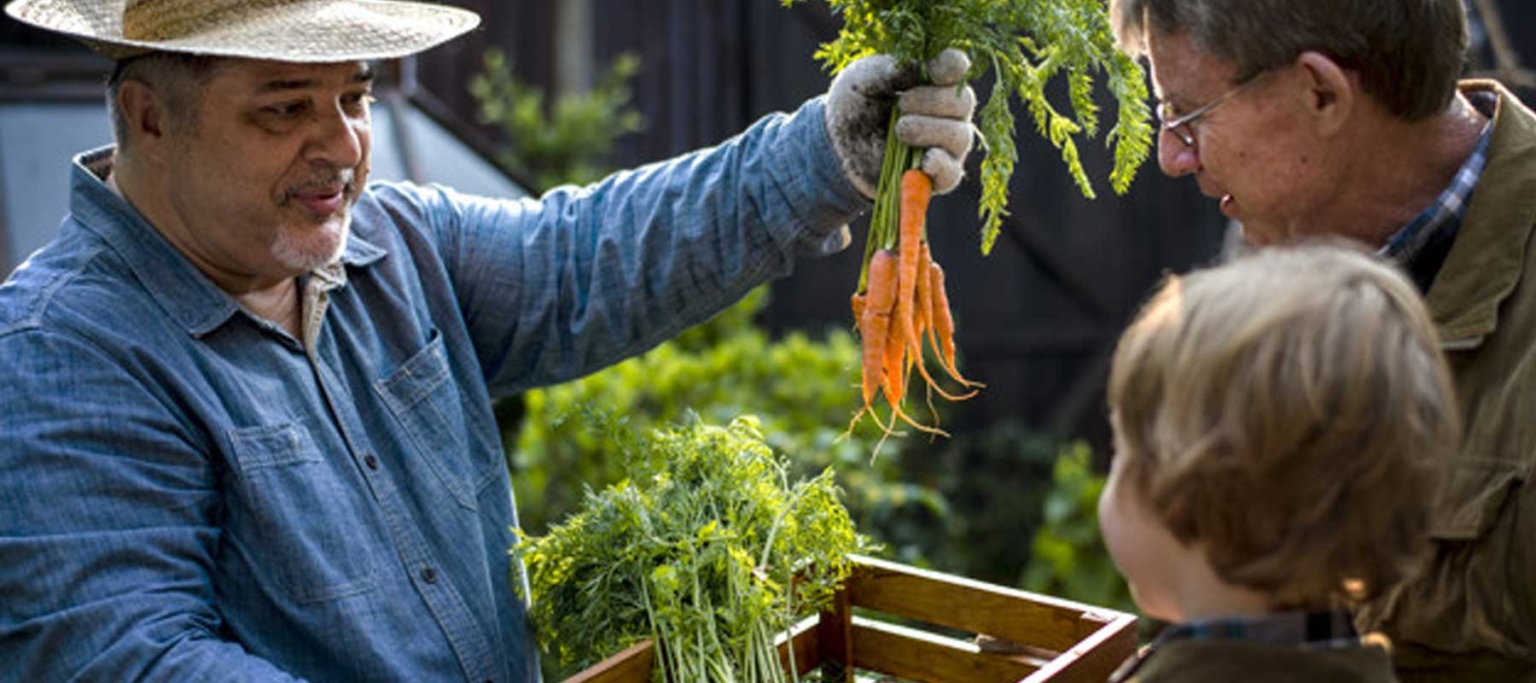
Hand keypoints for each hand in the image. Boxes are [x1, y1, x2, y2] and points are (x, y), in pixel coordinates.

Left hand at [825, 48, 975, 198]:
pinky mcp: (938, 176)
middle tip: (901, 104)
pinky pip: (952, 173)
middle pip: (963, 102)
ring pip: (959, 136)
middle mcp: (948, 110)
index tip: (937, 70)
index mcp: (933, 78)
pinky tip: (925, 161)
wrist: (837, 148)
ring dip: (930, 130)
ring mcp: (947, 145)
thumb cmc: (855, 105)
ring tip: (900, 130)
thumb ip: (889, 71)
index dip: (951, 65)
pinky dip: (940, 166)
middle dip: (933, 101)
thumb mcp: (862, 81)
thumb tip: (919, 66)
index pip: (955, 66)